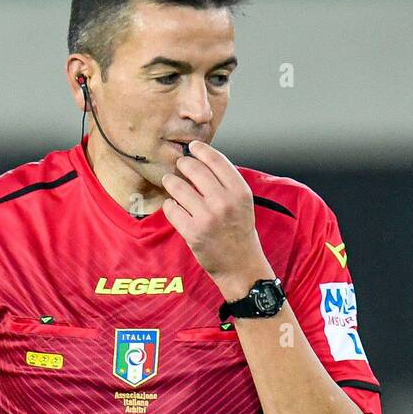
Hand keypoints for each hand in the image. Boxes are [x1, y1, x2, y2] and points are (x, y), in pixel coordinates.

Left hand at [160, 140, 269, 294]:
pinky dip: (169, 205)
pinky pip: (172, 208)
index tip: (192, 147)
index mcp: (239, 191)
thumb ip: (226, 183)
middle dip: (183, 164)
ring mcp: (207, 217)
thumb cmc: (239, 232)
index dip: (200, 150)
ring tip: (170, 182)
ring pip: (178, 187)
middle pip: (194, 169)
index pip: (216, 160)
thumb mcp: (243, 203)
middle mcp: (224, 202)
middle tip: (179, 166)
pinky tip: (173, 205)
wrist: (240, 266)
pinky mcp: (192, 232)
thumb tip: (202, 160)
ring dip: (171, 182)